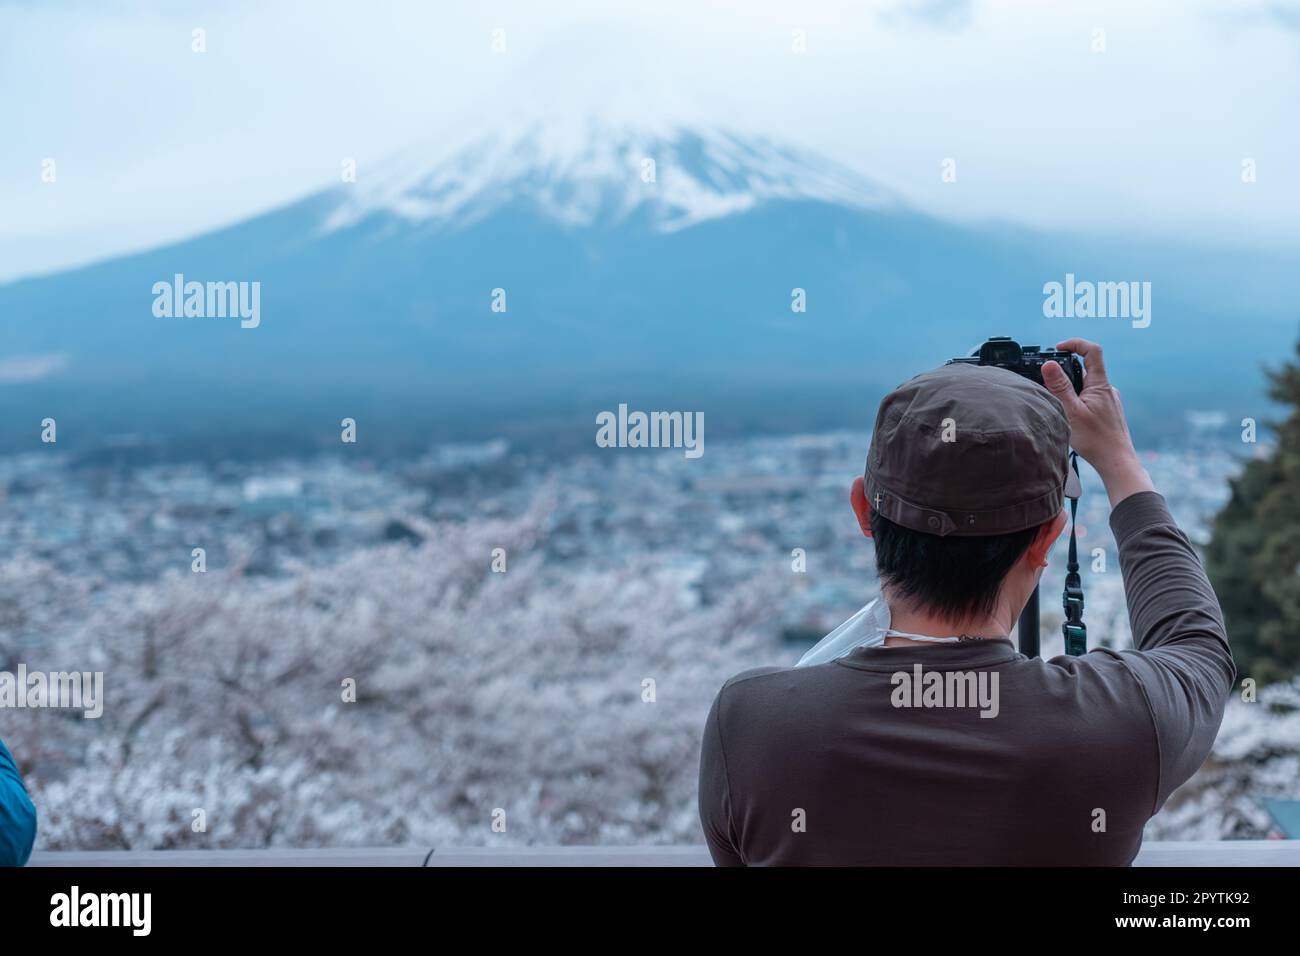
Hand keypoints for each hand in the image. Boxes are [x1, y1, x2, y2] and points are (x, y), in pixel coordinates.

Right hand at [1042, 338, 1154, 506]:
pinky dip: (1079, 401)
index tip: (1058, 348)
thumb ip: (1059, 387)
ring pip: (1088, 385)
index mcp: (1100, 385)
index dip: (1075, 344)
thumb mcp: (1071, 412)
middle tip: (1052, 383)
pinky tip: (1073, 419)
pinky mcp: (1108, 411)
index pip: (1092, 351)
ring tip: (1062, 407)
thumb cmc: (1096, 440)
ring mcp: (1109, 401)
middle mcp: (1108, 389)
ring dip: (1073, 389)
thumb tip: (1049, 364)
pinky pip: (1092, 398)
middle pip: (1087, 368)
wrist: (1116, 462)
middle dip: (1068, 371)